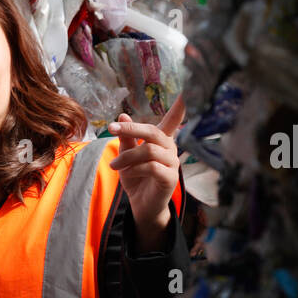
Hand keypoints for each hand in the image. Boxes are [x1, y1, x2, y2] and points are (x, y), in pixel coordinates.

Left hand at [107, 98, 185, 251]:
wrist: (141, 206)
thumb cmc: (136, 179)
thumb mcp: (126, 156)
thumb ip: (126, 138)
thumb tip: (121, 115)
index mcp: (162, 141)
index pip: (174, 120)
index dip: (180, 107)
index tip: (186, 91)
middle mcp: (170, 149)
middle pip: (154, 131)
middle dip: (131, 128)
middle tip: (112, 130)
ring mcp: (172, 164)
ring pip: (149, 150)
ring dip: (127, 156)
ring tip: (114, 165)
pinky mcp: (170, 178)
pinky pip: (152, 166)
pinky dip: (135, 169)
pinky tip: (127, 174)